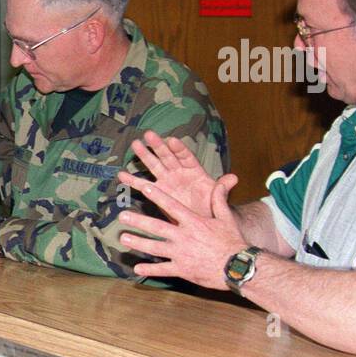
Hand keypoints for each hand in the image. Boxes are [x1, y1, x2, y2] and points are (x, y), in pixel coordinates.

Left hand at [117, 173, 247, 288]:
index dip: (158, 196)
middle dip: (138, 221)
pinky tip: (137, 268)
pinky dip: (149, 270)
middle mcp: (183, 237)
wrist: (238, 267)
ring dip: (138, 243)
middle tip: (122, 216)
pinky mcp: (181, 269)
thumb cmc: (233, 241)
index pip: (172, 206)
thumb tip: (223, 181)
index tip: (145, 188)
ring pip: (154, 247)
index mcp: (194, 222)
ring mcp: (180, 254)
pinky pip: (162, 270)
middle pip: (156, 227)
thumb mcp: (226, 218)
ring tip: (123, 239)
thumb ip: (219, 200)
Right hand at [119, 130, 238, 219]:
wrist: (202, 222)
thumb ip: (222, 188)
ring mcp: (167, 181)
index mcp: (194, 170)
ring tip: (135, 144)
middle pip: (168, 156)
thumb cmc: (211, 207)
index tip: (171, 140)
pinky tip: (121, 175)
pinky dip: (133, 180)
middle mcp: (179, 172)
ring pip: (154, 166)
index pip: (186, 157)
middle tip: (149, 134)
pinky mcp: (158, 192)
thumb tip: (234, 178)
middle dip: (158, 146)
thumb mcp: (218, 197)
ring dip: (145, 155)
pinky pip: (143, 185)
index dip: (179, 149)